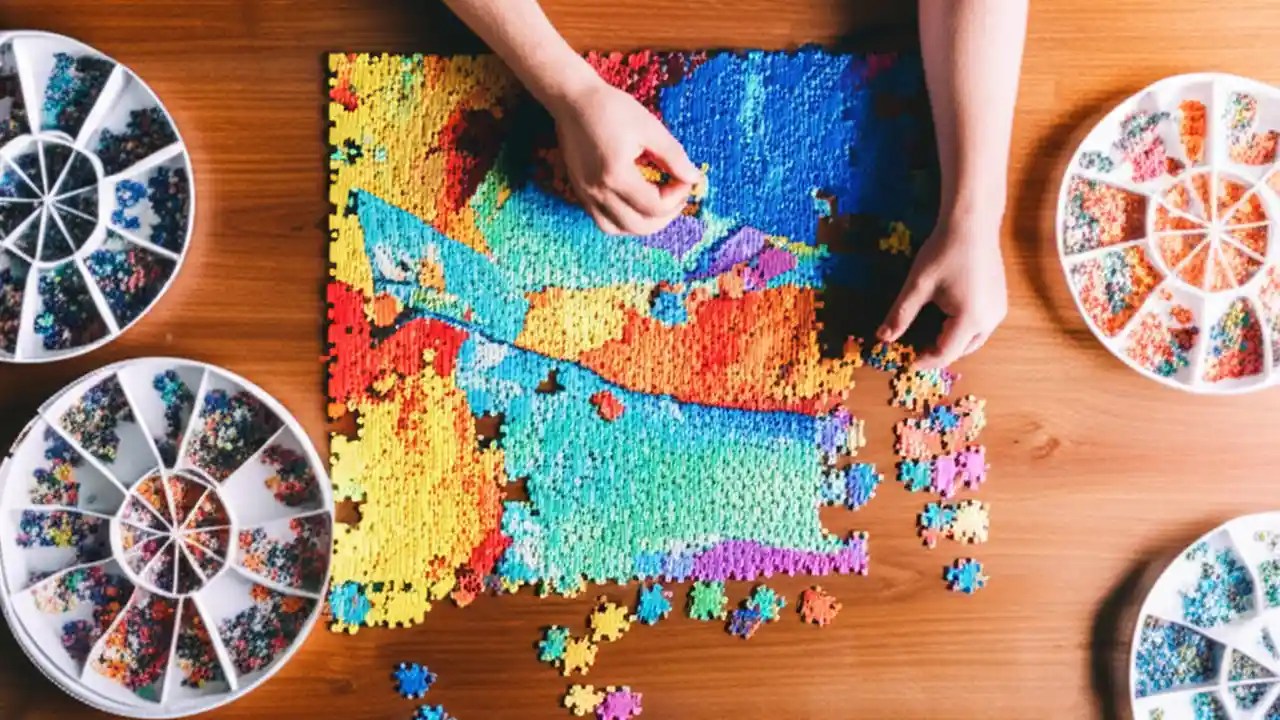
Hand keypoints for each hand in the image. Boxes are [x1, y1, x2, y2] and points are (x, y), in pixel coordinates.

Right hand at [548, 80, 700, 234]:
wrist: (572, 100)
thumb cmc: (612, 108)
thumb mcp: (649, 127)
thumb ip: (674, 156)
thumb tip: (693, 178)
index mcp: (616, 175)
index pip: (655, 206)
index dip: (677, 196)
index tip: (684, 178)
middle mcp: (598, 192)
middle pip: (639, 226)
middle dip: (665, 216)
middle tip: (677, 196)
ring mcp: (586, 195)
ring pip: (618, 229)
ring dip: (643, 224)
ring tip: (658, 205)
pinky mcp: (580, 192)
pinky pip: (603, 221)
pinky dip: (623, 221)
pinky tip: (635, 205)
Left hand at [877, 215, 1007, 368]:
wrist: (972, 223)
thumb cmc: (944, 251)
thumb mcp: (917, 285)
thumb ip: (901, 314)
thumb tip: (883, 337)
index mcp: (970, 319)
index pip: (945, 353)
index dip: (925, 361)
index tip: (906, 362)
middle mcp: (990, 320)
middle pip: (962, 350)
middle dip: (938, 353)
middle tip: (915, 349)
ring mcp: (998, 310)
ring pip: (974, 340)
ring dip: (952, 343)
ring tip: (928, 337)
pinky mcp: (1000, 301)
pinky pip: (981, 326)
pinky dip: (964, 331)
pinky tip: (947, 320)